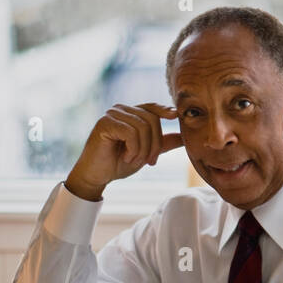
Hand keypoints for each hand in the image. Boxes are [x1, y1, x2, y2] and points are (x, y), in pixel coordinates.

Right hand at [65, 102, 183, 200]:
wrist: (97, 175)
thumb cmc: (119, 163)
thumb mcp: (146, 152)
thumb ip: (163, 143)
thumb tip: (184, 137)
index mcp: (131, 113)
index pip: (152, 107)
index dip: (164, 110)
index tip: (176, 116)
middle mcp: (121, 110)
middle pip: (151, 119)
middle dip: (155, 144)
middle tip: (150, 161)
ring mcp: (112, 114)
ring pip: (142, 127)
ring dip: (143, 149)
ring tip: (134, 160)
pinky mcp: (105, 123)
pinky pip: (131, 133)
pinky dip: (133, 149)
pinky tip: (125, 157)